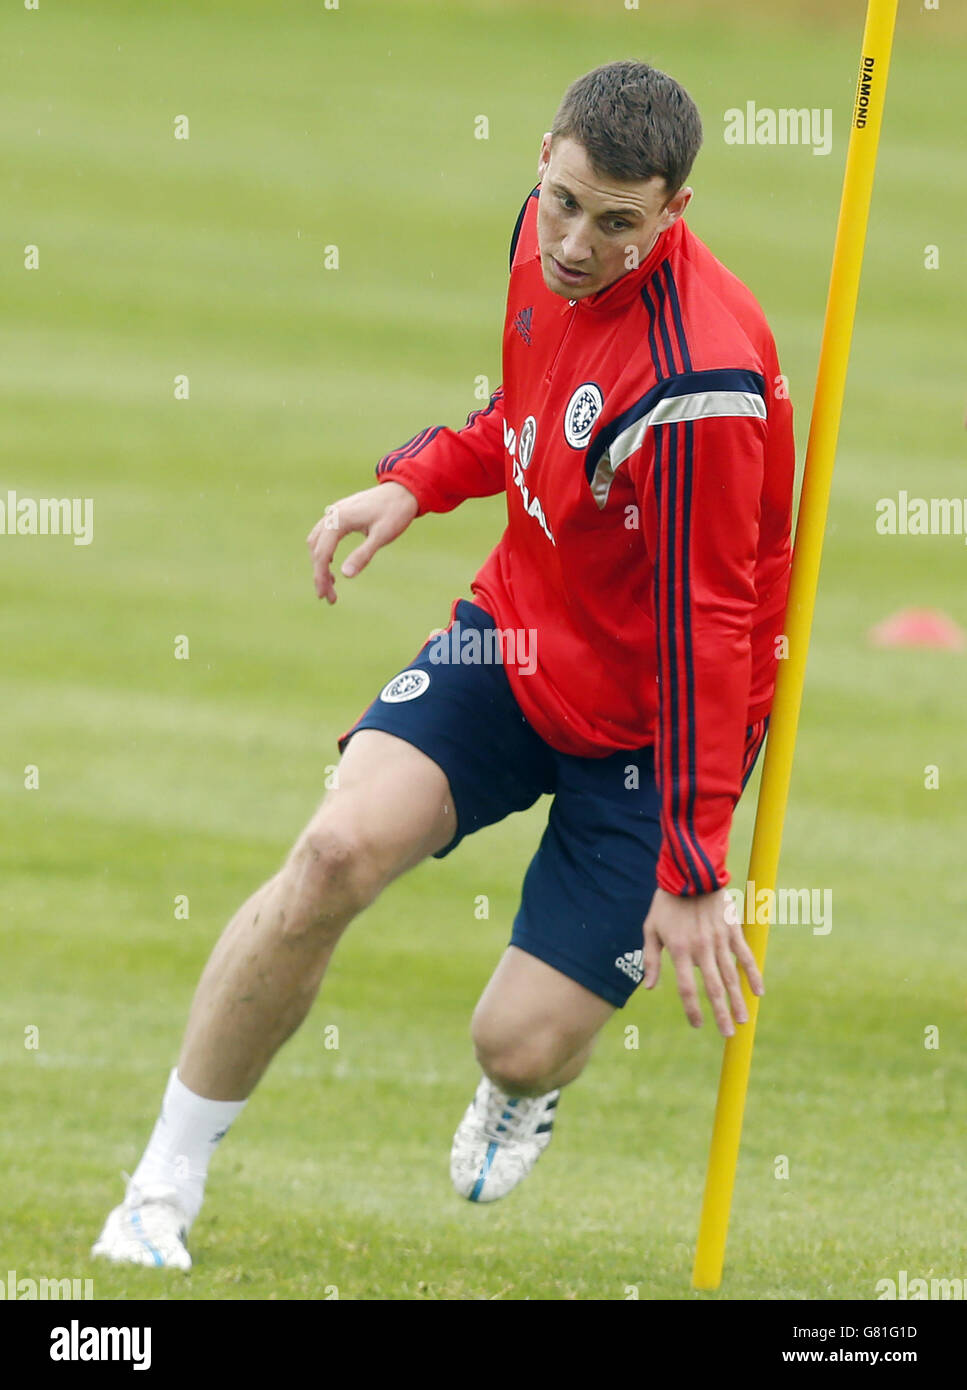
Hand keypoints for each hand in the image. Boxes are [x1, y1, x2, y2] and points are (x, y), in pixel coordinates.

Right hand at [306, 481, 418, 603]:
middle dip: (320, 575)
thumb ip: (363, 555)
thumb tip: (345, 575)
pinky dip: (324, 550)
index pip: (322, 554)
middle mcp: (332, 514)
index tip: (327, 597)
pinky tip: (333, 563)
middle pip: (316, 550)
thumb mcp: (382, 536)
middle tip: (330, 597)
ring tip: (331, 584)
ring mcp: (334, 512)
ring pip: (316, 541)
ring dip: (320, 563)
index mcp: (339, 520)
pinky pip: (322, 533)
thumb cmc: (396, 512)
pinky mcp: (339, 512)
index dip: (321, 577)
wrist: (404, 490)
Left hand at [642, 886, 762, 1036]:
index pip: (686, 988)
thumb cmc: (666, 903)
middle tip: (728, 1034)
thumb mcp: (651, 929)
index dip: (692, 1009)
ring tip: (745, 1020)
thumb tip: (648, 987)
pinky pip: (745, 956)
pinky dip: (752, 974)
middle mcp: (701, 949)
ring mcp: (719, 940)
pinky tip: (758, 992)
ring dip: (739, 1000)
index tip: (697, 1025)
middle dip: (721, 1014)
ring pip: (731, 976)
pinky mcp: (732, 930)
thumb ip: (650, 959)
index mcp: (678, 950)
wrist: (689, 874)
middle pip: (713, 989)